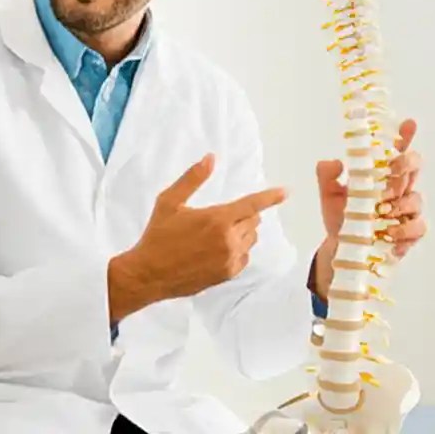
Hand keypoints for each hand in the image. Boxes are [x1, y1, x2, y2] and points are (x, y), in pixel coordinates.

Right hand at [108, 154, 286, 320]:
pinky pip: (244, 257)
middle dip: (243, 214)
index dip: (270, 197)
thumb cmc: (157, 235)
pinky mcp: (227, 275)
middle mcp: (228, 240)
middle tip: (219, 216)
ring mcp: (229, 260)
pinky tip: (218, 249)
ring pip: (250, 239)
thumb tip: (211, 158)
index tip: (286, 191)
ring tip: (217, 232)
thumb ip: (193, 179)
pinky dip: (238, 250)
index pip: (252, 205)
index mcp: (217, 219)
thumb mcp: (170, 201)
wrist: (148, 274)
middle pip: (252, 221)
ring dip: (242, 232)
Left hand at [315, 118, 425, 259]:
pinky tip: (390, 236)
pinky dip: (405, 231)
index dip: (404, 136)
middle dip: (406, 165)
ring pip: (416, 198)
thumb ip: (326, 176)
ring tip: (381, 213)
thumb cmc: (342, 217)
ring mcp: (407, 210)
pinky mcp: (411, 232)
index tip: (408, 123)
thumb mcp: (327, 195)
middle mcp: (398, 188)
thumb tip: (335, 162)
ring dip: (399, 205)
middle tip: (392, 172)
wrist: (343, 248)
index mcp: (380, 174)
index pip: (396, 151)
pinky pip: (418, 227)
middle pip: (414, 167)